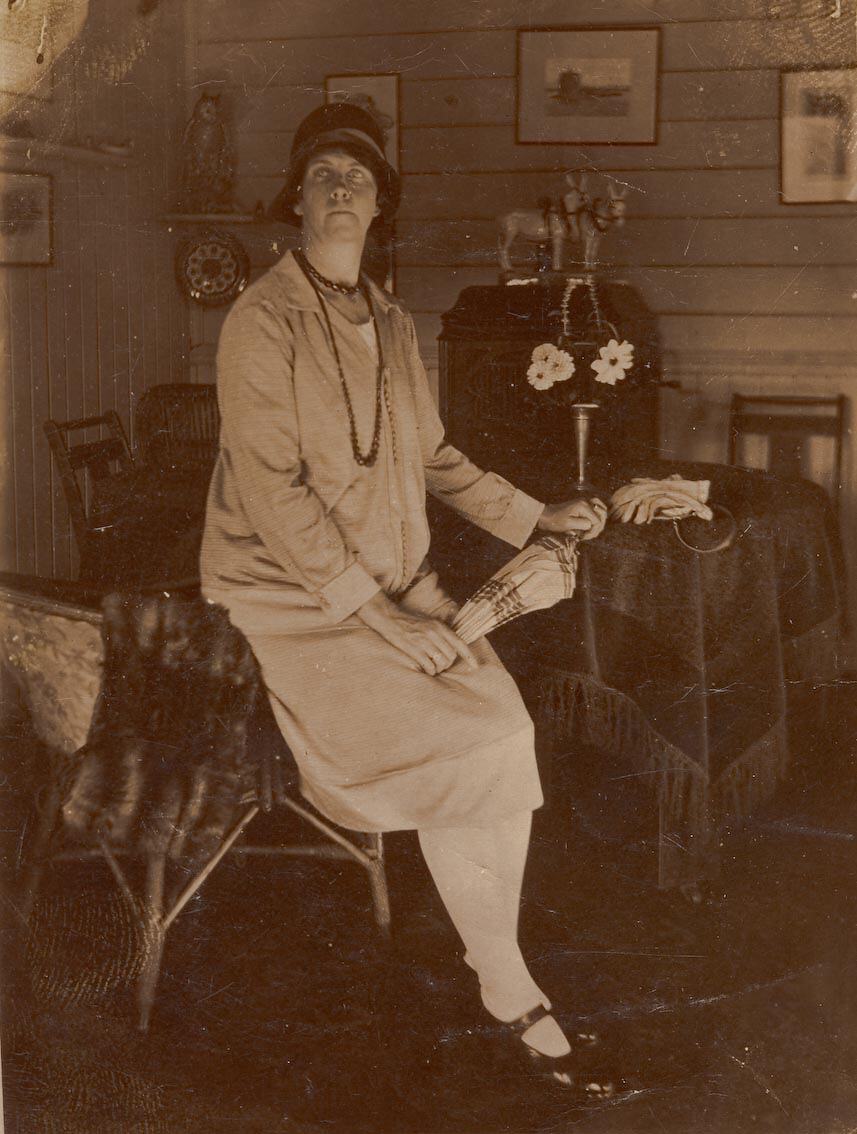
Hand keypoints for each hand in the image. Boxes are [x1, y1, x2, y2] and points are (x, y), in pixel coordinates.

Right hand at [357, 592, 476, 674]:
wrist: (389, 617)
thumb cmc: (409, 620)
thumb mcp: (429, 621)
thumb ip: (442, 632)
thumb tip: (454, 645)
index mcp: (439, 626)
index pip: (460, 643)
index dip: (469, 656)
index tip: (475, 666)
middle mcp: (434, 634)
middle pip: (451, 656)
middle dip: (448, 663)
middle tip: (441, 664)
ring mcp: (423, 642)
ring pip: (441, 663)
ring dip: (438, 668)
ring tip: (433, 667)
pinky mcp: (413, 650)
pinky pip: (428, 666)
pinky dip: (429, 671)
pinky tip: (425, 669)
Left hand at [537, 496, 606, 540]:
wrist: (545, 515)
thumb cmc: (555, 521)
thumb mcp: (569, 524)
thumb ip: (583, 524)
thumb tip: (592, 525)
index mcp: (583, 506)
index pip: (598, 520)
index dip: (593, 531)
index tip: (584, 537)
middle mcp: (586, 502)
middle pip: (602, 515)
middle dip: (597, 527)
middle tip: (587, 535)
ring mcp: (585, 502)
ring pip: (601, 512)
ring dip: (597, 523)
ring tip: (588, 532)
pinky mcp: (583, 505)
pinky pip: (595, 511)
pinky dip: (594, 519)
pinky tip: (588, 526)